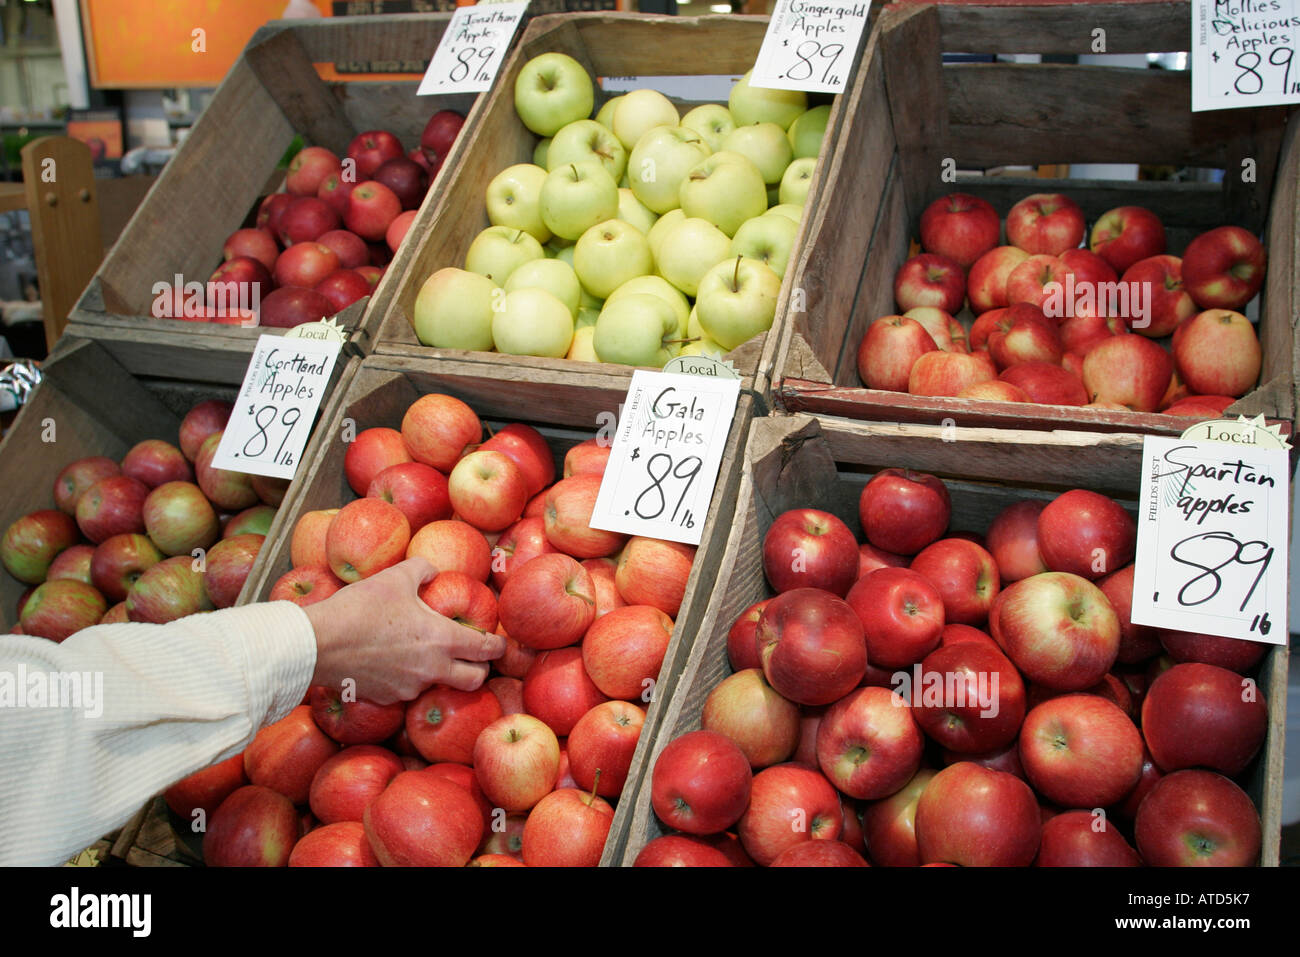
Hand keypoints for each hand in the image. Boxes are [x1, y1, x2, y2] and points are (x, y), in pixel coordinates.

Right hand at [302, 557, 504, 703]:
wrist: (319, 643)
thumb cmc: (361, 607)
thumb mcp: (395, 577)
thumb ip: (422, 570)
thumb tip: (432, 572)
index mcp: (443, 640)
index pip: (486, 650)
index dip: (499, 647)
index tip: (501, 644)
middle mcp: (433, 669)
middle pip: (475, 680)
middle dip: (480, 669)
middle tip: (474, 657)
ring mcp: (410, 688)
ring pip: (439, 685)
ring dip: (440, 672)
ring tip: (424, 653)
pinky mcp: (388, 697)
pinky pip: (409, 689)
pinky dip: (410, 678)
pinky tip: (395, 661)